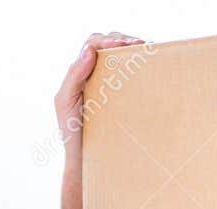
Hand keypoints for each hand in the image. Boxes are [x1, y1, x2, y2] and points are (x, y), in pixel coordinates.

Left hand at [55, 31, 144, 151]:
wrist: (88, 161)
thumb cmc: (73, 135)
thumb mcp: (66, 103)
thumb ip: (74, 76)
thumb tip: (89, 50)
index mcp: (80, 73)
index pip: (93, 44)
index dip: (109, 39)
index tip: (123, 45)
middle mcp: (95, 75)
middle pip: (110, 44)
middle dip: (124, 40)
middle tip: (139, 45)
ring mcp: (111, 86)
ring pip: (123, 57)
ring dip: (134, 50)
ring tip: (146, 51)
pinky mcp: (125, 98)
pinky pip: (133, 76)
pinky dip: (141, 66)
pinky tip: (150, 66)